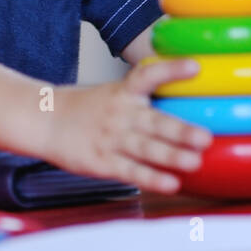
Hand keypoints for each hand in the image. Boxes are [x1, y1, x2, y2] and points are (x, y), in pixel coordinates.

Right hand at [45, 59, 213, 193]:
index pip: (148, 75)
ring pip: (146, 148)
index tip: (195, 67)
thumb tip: (185, 98)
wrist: (44, 120)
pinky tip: (171, 183)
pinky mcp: (102, 162)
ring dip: (171, 156)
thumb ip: (143, 97)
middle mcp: (120, 114)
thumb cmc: (88, 108)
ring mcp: (111, 139)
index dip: (171, 70)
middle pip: (154, 121)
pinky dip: (151, 178)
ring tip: (195, 162)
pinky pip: (131, 171)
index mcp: (123, 92)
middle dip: (181, 130)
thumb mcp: (113, 93)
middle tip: (206, 137)